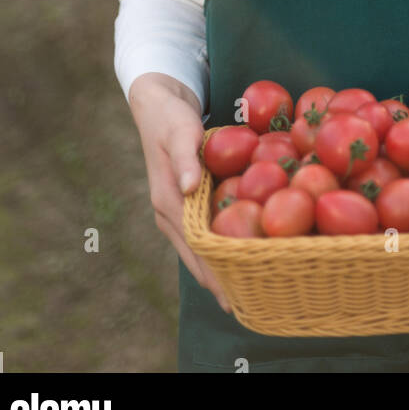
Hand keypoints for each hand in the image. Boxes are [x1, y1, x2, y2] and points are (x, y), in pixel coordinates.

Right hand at [129, 72, 231, 313]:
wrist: (158, 104)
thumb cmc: (172, 117)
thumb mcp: (181, 132)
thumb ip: (187, 159)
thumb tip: (190, 188)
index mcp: (168, 202)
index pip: (194, 248)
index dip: (213, 274)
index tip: (234, 298)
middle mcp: (169, 212)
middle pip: (196, 257)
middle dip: (219, 282)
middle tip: (250, 305)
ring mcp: (176, 209)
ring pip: (199, 248)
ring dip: (220, 268)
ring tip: (248, 291)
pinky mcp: (185, 200)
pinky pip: (202, 232)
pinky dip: (219, 246)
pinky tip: (239, 255)